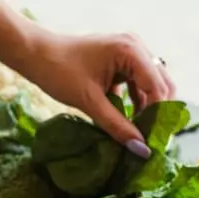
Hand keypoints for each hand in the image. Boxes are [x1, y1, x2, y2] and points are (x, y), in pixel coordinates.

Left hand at [23, 32, 175, 157]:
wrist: (36, 55)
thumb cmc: (59, 72)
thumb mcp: (90, 102)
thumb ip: (118, 126)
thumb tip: (141, 149)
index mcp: (130, 51)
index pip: (158, 87)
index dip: (159, 116)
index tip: (155, 142)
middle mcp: (135, 47)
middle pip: (162, 84)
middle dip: (158, 112)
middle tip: (150, 140)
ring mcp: (130, 52)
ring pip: (152, 85)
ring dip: (148, 108)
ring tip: (141, 134)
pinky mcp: (122, 61)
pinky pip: (139, 84)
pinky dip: (138, 102)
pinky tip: (130, 121)